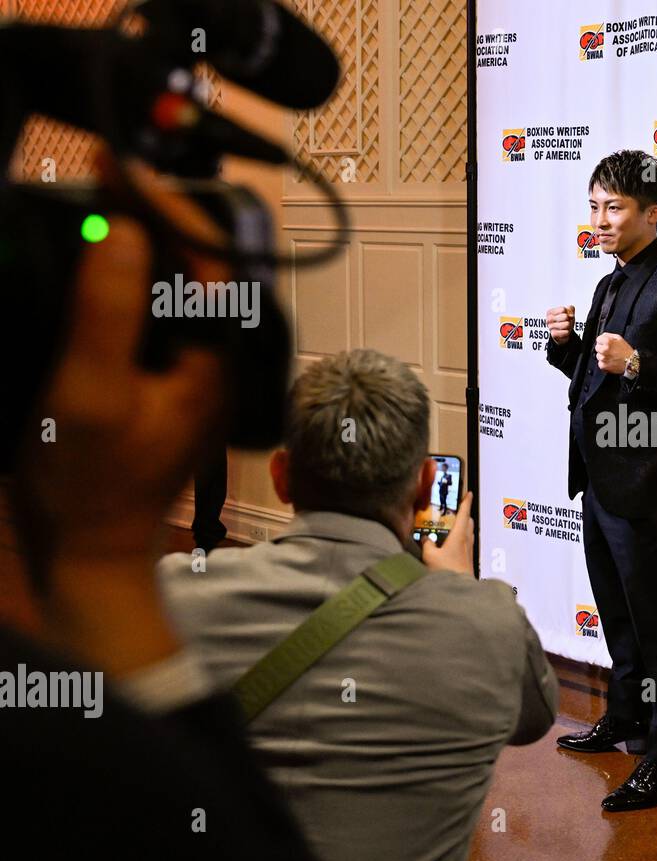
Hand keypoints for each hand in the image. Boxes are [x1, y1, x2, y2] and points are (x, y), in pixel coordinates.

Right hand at [9, 153, 230, 676]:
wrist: (87, 550)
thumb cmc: (90, 484)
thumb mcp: (89, 394)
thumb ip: (108, 311)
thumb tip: (123, 231)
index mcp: (216, 360)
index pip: (208, 260)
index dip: (163, 204)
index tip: (116, 163)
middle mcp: (215, 360)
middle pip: (195, 266)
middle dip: (152, 213)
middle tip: (102, 171)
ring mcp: (189, 370)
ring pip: (175, 286)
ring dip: (138, 240)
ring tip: (95, 198)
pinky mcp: (160, 380)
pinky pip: (153, 314)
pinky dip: (125, 278)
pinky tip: (93, 259)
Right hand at [422, 492, 474, 574]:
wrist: (459, 590)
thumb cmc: (447, 572)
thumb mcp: (430, 556)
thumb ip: (427, 544)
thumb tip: (425, 539)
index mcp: (459, 535)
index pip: (464, 513)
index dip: (466, 502)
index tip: (468, 493)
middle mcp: (467, 541)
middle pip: (468, 522)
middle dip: (463, 513)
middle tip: (456, 509)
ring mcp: (469, 551)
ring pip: (468, 532)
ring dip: (462, 526)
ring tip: (452, 525)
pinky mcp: (468, 560)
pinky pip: (466, 543)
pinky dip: (460, 538)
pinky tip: (451, 544)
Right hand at [546, 305, 575, 343]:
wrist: (562, 333)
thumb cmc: (564, 321)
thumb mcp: (568, 313)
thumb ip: (570, 308)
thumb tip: (570, 312)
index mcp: (550, 312)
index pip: (563, 309)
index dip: (568, 313)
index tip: (566, 316)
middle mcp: (549, 319)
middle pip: (565, 316)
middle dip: (569, 320)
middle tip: (567, 322)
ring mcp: (550, 327)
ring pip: (567, 324)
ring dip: (569, 326)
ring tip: (566, 327)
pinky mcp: (554, 334)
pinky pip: (566, 332)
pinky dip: (567, 332)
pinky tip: (564, 331)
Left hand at [595, 332, 633, 372]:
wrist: (630, 363)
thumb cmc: (626, 351)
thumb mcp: (619, 338)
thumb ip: (608, 335)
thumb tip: (602, 336)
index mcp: (607, 342)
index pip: (598, 339)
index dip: (602, 341)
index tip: (606, 343)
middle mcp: (604, 350)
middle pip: (597, 347)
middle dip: (602, 348)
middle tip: (610, 351)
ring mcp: (603, 358)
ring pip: (598, 356)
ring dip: (603, 356)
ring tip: (611, 356)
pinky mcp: (603, 365)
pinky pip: (600, 363)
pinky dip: (604, 363)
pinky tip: (610, 361)